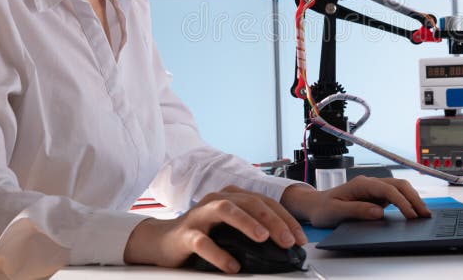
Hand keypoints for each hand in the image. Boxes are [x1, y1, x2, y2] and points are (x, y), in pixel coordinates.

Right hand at [123, 185, 307, 273]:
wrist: (162, 241)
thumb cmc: (202, 233)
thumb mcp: (230, 228)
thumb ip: (252, 228)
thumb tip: (284, 243)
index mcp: (232, 196)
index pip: (265, 202)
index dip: (285, 219)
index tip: (300, 238)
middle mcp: (217, 200)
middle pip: (251, 203)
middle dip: (273, 221)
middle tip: (288, 240)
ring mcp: (200, 215)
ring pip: (227, 210)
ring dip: (247, 223)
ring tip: (264, 238)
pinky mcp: (185, 233)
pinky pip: (203, 242)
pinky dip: (220, 254)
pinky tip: (233, 266)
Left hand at [281, 175, 431, 227]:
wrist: (315, 205)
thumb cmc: (323, 208)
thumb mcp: (336, 211)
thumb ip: (357, 210)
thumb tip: (379, 212)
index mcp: (361, 184)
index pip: (387, 189)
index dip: (401, 202)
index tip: (410, 215)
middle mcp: (370, 183)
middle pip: (398, 185)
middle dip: (413, 198)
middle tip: (425, 214)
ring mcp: (374, 189)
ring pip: (399, 188)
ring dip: (413, 198)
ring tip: (424, 214)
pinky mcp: (376, 197)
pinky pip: (396, 196)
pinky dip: (407, 202)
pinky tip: (414, 212)